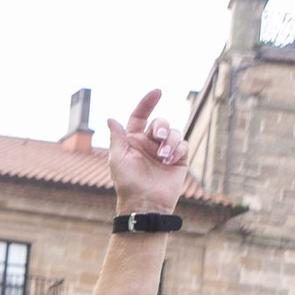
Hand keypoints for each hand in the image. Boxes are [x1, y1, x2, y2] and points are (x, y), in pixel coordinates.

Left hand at [106, 90, 188, 214]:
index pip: (140, 116)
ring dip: (170, 140)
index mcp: (132, 141)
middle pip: (160, 122)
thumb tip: (111, 118)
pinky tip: (170, 160)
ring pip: (174, 132)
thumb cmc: (128, 182)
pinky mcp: (178, 159)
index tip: (158, 92)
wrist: (146, 202)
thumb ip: (117, 137)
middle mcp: (149, 143)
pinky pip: (184, 144)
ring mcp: (164, 150)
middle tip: (160, 136)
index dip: (147, 103)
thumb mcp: (118, 158)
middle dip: (162, 126)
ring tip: (163, 156)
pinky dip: (178, 149)